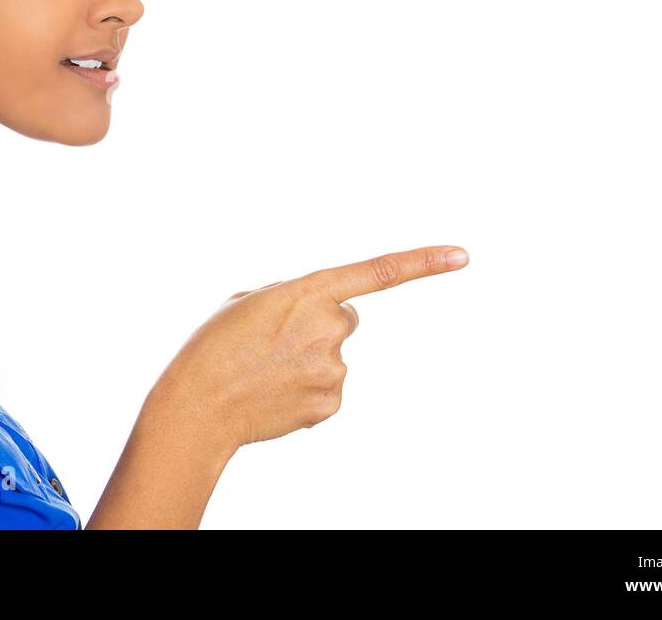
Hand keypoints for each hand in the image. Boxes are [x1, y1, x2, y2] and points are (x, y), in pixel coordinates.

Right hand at [154, 245, 469, 451]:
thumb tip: (315, 315)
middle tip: (275, 340)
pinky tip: (274, 393)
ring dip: (305, 360)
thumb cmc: (215, 346)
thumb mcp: (249, 301)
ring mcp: (334, 367)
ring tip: (265, 369)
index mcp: (308, 291)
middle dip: (318, 324)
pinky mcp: (331, 402)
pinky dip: (304, 390)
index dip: (424, 262)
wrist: (199, 404)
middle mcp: (329, 326)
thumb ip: (293, 298)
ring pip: (331, 356)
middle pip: (344, 318)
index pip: (379, 273)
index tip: (463, 256)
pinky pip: (326, 388)